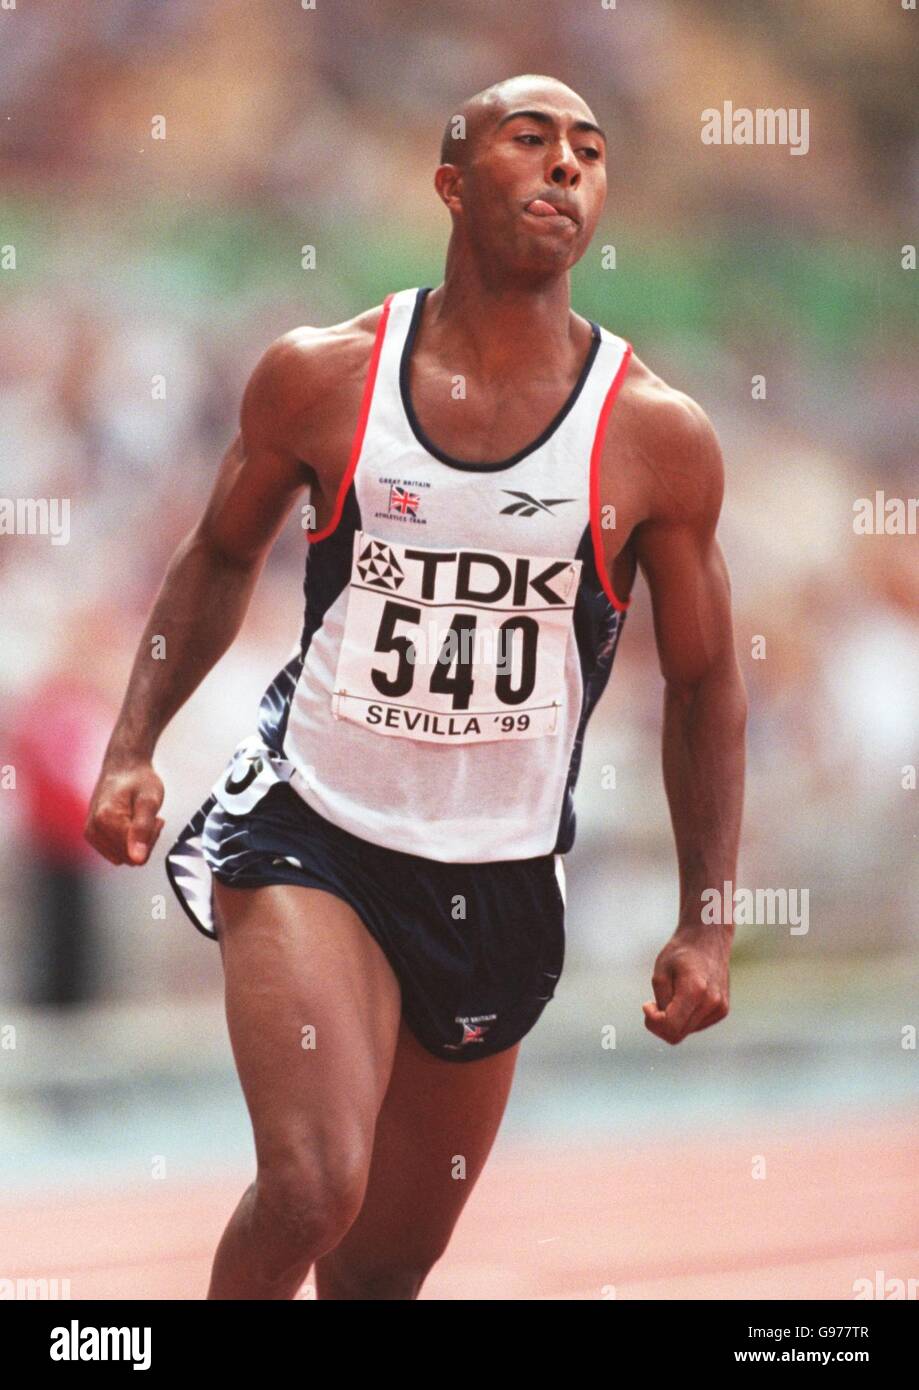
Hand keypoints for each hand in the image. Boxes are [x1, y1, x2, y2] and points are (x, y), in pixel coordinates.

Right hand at [84, 758, 164, 865]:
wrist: (124, 766)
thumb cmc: (139, 780)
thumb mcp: (150, 801)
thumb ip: (143, 830)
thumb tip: (137, 860)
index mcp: (106, 821)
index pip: (136, 855)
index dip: (151, 838)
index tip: (155, 818)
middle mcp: (93, 830)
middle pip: (129, 858)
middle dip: (144, 841)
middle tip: (148, 816)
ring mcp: (91, 834)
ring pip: (123, 857)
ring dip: (136, 841)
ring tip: (138, 817)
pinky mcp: (92, 835)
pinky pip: (116, 852)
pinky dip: (127, 840)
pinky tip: (130, 821)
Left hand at [642, 924, 730, 1044]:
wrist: (708, 938)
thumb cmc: (680, 952)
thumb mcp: (661, 973)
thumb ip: (660, 1000)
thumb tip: (663, 1023)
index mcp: (695, 991)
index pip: (671, 1027)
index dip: (653, 1022)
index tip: (647, 1004)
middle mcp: (711, 1003)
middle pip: (677, 1034)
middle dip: (660, 1023)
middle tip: (653, 1003)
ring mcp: (720, 1008)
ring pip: (686, 1032)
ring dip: (673, 1020)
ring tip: (672, 995)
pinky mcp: (722, 1010)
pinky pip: (696, 1025)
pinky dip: (685, 1018)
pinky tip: (685, 997)